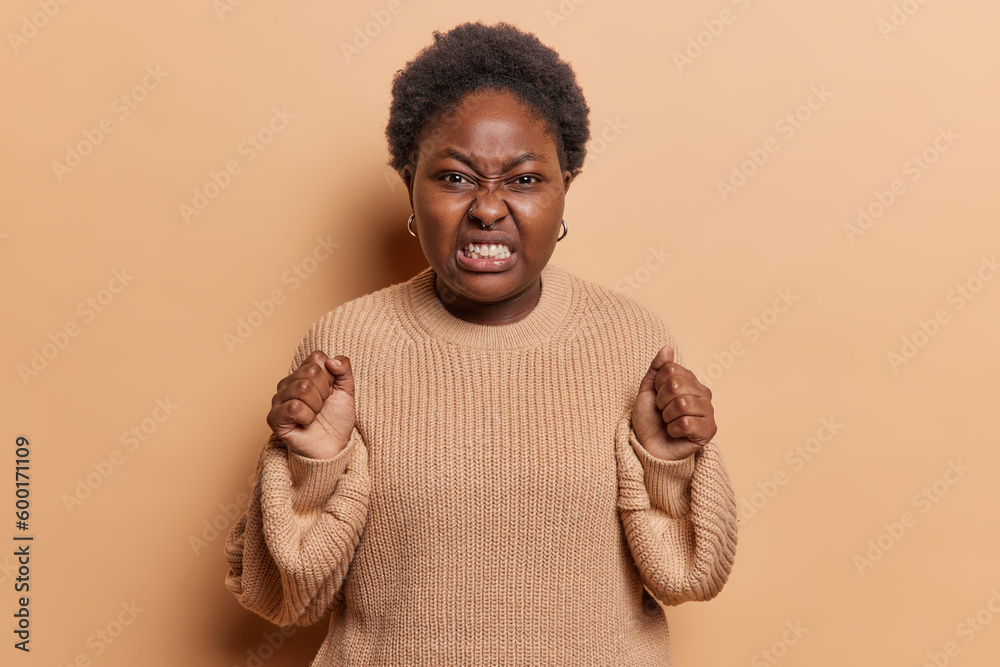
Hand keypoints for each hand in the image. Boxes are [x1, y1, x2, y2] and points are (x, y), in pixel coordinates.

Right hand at [266, 350, 355, 459]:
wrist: (334, 445)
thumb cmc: (336, 418)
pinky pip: (294, 407)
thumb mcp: (347, 390)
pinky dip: (308, 417)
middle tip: (322, 405)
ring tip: (315, 414)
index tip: (330, 391)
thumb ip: (344, 370)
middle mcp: (287, 383)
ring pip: (302, 388)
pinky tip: (306, 422)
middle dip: (325, 392)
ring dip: (317, 406)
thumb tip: (331, 361)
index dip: (330, 376)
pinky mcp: (274, 418)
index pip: (316, 358)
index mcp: (303, 373)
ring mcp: (279, 399)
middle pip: (310, 372)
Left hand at [631, 344, 716, 460]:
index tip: (658, 397)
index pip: (671, 369)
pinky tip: (675, 433)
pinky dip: (673, 430)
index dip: (657, 385)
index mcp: (690, 380)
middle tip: (662, 412)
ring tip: (669, 422)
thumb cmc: (650, 419)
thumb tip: (667, 348)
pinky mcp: (709, 430)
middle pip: (676, 385)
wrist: (649, 446)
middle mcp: (703, 393)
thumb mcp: (647, 390)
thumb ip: (657, 369)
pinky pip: (686, 423)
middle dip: (661, 401)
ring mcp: (708, 411)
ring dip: (667, 416)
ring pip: (681, 404)